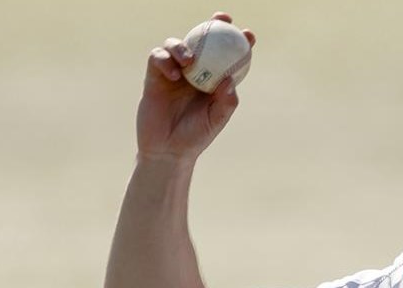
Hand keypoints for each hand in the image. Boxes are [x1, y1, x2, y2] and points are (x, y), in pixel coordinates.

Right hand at [137, 14, 253, 162]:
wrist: (167, 151)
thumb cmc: (195, 137)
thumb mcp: (216, 120)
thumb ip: (226, 101)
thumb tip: (230, 78)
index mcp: (212, 79)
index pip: (226, 55)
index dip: (237, 41)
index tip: (248, 34)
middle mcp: (193, 71)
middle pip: (201, 39)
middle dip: (212, 25)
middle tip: (221, 20)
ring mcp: (173, 72)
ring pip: (176, 44)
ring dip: (183, 47)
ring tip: (189, 60)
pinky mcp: (154, 76)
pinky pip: (158, 57)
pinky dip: (166, 61)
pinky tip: (175, 75)